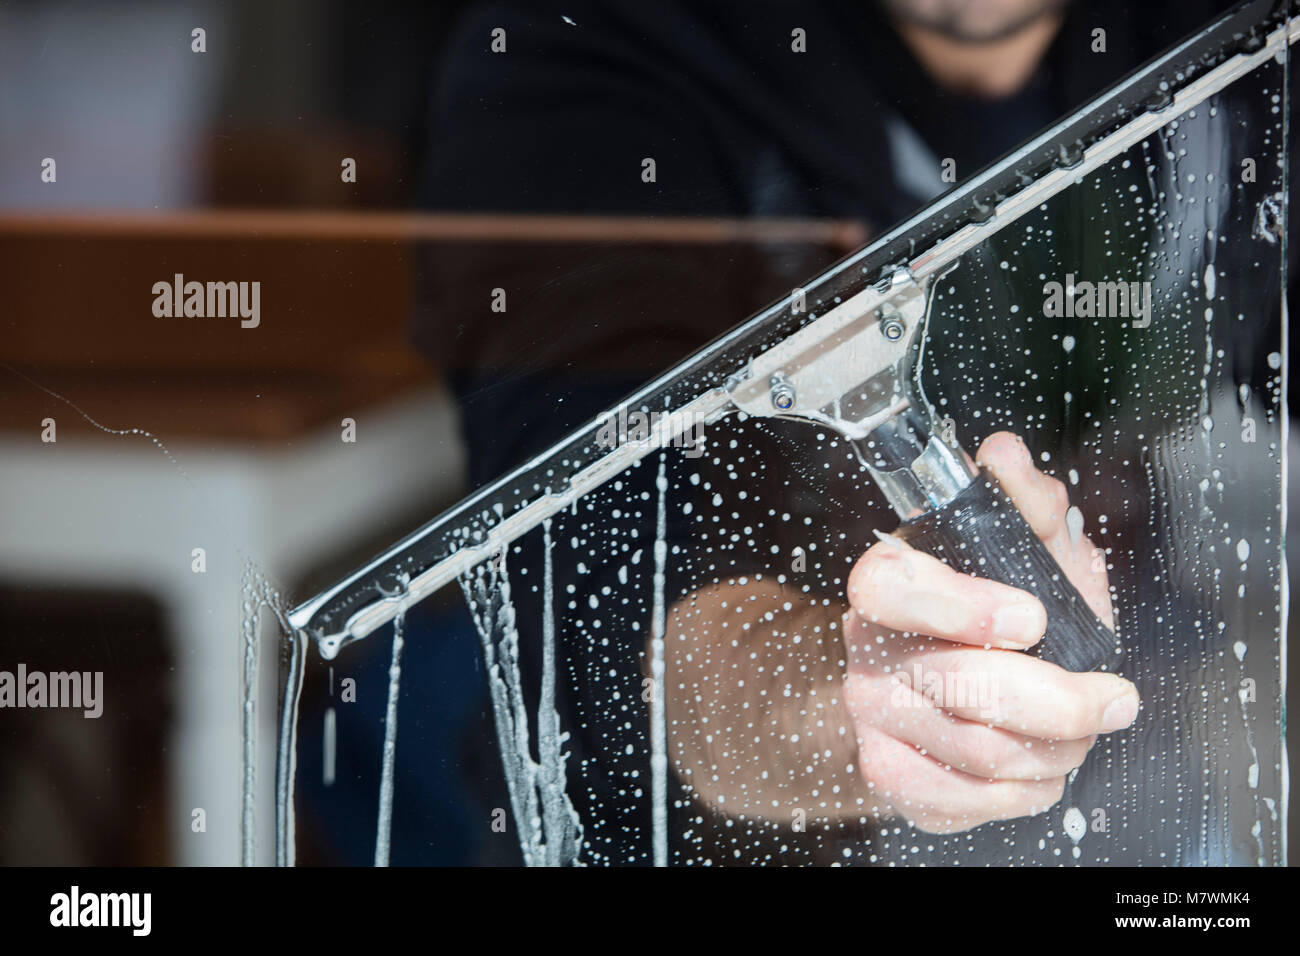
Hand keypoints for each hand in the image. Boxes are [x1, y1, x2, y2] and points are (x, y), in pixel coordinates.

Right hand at [841, 431, 1136, 833]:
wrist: (941, 679)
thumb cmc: (993, 609)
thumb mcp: (1026, 550)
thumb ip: (1026, 504)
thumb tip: (1003, 456)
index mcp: (890, 583)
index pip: (891, 587)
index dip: (962, 607)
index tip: (1033, 618)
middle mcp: (870, 648)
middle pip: (960, 685)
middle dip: (1060, 701)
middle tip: (1111, 699)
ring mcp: (874, 714)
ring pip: (976, 750)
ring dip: (1055, 749)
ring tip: (1081, 732)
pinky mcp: (890, 773)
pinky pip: (964, 800)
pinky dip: (1023, 791)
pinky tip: (1040, 767)